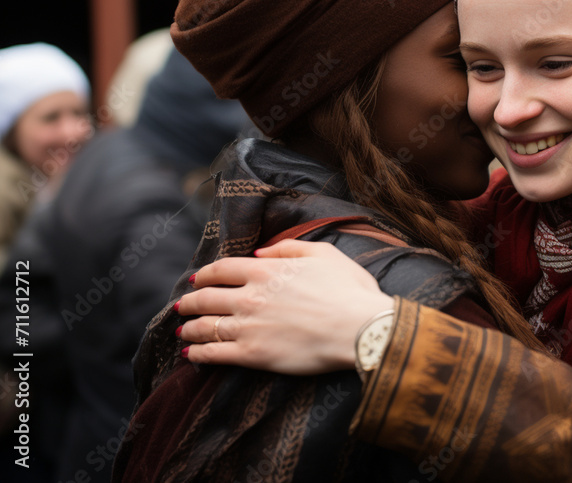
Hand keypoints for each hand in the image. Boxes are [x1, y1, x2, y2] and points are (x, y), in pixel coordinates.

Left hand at [175, 239, 393, 373]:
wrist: (359, 328)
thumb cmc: (349, 290)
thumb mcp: (324, 254)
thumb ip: (289, 247)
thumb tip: (260, 250)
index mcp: (267, 270)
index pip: (222, 269)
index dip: (205, 274)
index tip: (197, 278)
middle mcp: (251, 296)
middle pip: (207, 297)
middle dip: (191, 301)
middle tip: (183, 305)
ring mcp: (248, 326)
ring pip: (205, 325)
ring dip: (189, 326)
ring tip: (182, 329)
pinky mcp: (252, 354)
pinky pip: (214, 353)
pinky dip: (197, 352)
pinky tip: (190, 353)